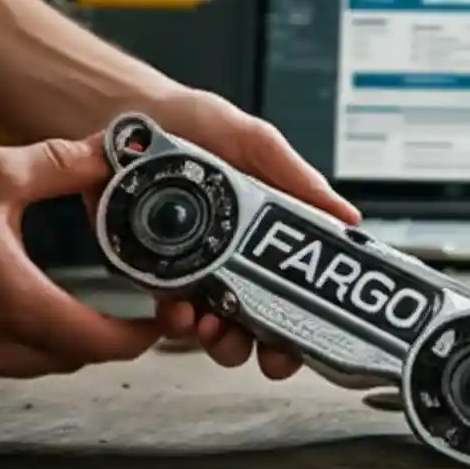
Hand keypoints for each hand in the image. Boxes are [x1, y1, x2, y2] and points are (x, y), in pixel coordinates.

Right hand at [0, 137, 161, 385]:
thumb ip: (64, 165)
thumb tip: (114, 152)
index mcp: (10, 301)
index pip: (97, 342)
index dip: (139, 338)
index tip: (160, 322)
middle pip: (68, 360)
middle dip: (103, 340)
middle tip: (125, 315)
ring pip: (27, 367)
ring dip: (56, 345)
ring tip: (74, 312)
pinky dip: (8, 348)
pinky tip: (5, 315)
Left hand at [126, 88, 360, 379]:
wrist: (122, 120)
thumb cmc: (190, 121)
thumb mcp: (253, 142)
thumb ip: (296, 177)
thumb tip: (347, 215)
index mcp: (268, 230)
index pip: (300, 284)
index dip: (311, 317)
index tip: (315, 331)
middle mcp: (237, 256)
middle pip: (266, 321)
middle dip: (270, 345)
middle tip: (270, 347)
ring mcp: (197, 270)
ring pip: (220, 328)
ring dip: (223, 338)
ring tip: (217, 324)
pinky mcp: (156, 275)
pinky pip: (173, 315)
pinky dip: (178, 322)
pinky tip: (179, 310)